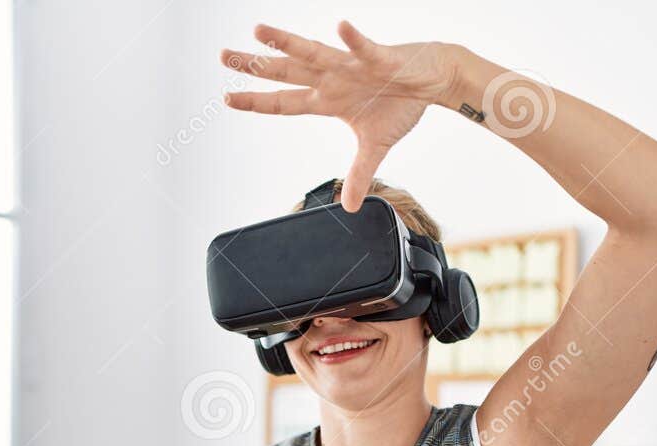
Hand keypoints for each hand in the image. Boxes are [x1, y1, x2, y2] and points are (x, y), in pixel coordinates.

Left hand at [221, 21, 458, 210]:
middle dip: (255, 65)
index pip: (284, 103)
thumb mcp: (376, 148)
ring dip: (286, 43)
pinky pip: (364, 48)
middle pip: (286, 72)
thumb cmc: (400, 104)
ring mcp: (352, 66)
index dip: (256, 102)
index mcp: (327, 100)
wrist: (433, 78)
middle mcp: (331, 79)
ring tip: (259, 32)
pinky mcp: (379, 58)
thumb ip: (359, 174)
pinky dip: (354, 40)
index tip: (226, 99)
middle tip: (222, 56)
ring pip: (313, 53)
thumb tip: (349, 208)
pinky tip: (340, 27)